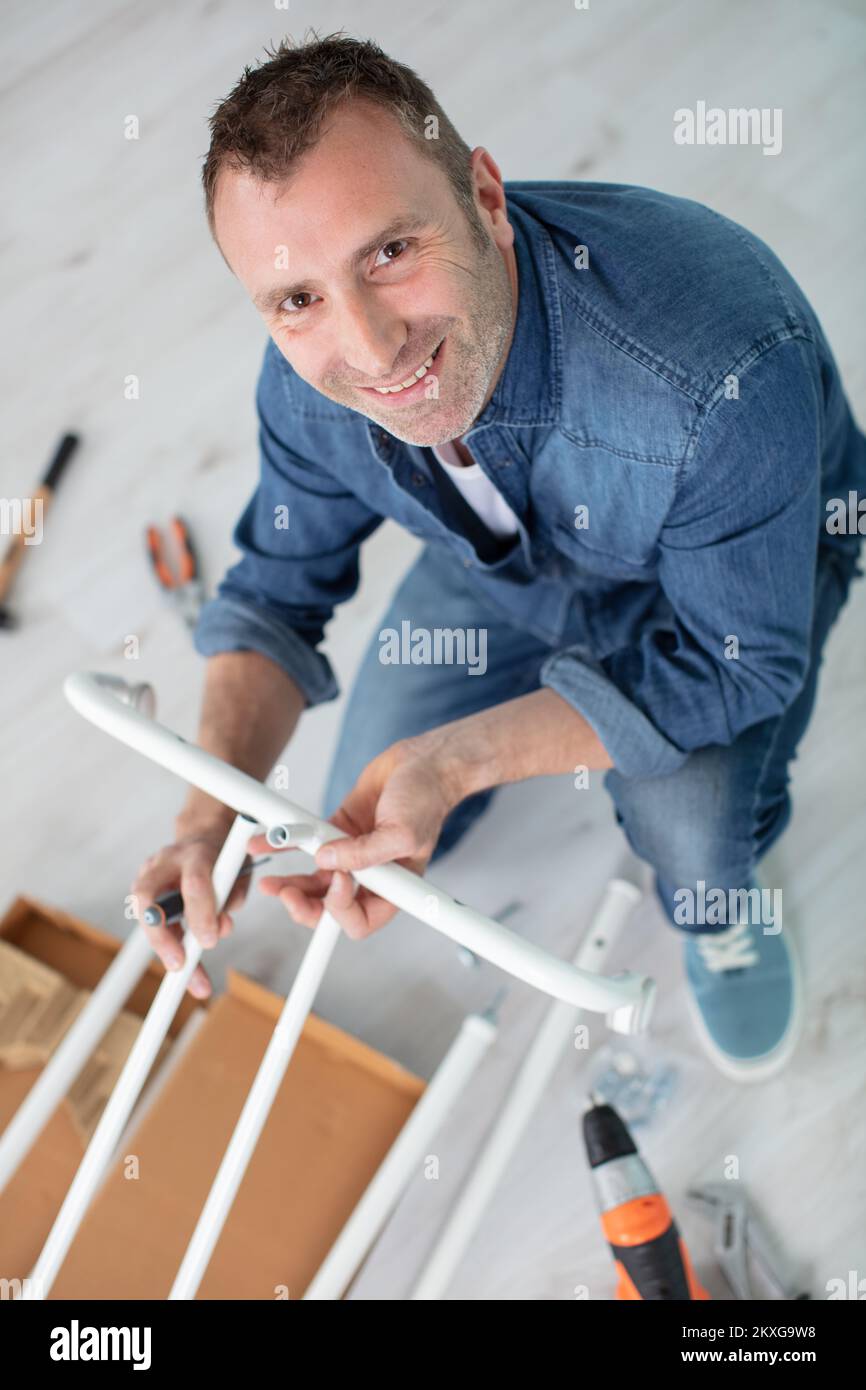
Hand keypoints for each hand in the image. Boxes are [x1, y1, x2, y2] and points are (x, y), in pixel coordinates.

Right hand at [129, 823, 251, 997]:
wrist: (206, 836)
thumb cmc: (226, 857)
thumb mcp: (240, 872)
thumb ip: (233, 897)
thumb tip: (221, 928)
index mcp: (197, 852)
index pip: (195, 884)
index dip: (201, 916)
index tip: (209, 942)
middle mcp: (167, 860)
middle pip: (149, 897)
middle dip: (161, 935)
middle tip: (179, 965)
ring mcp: (150, 871)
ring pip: (142, 911)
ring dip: (161, 945)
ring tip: (182, 975)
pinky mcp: (143, 886)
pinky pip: (149, 920)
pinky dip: (164, 943)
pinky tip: (181, 962)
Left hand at [249, 738, 457, 939]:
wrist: (422, 763)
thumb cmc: (426, 799)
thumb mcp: (402, 833)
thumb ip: (365, 853)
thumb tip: (327, 862)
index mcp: (392, 889)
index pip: (360, 920)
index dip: (341, 909)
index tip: (337, 882)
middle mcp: (369, 877)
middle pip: (330, 907)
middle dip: (304, 905)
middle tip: (285, 894)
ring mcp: (350, 854)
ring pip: (313, 882)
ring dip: (288, 884)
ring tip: (268, 883)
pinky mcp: (336, 831)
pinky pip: (305, 845)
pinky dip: (283, 846)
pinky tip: (265, 845)